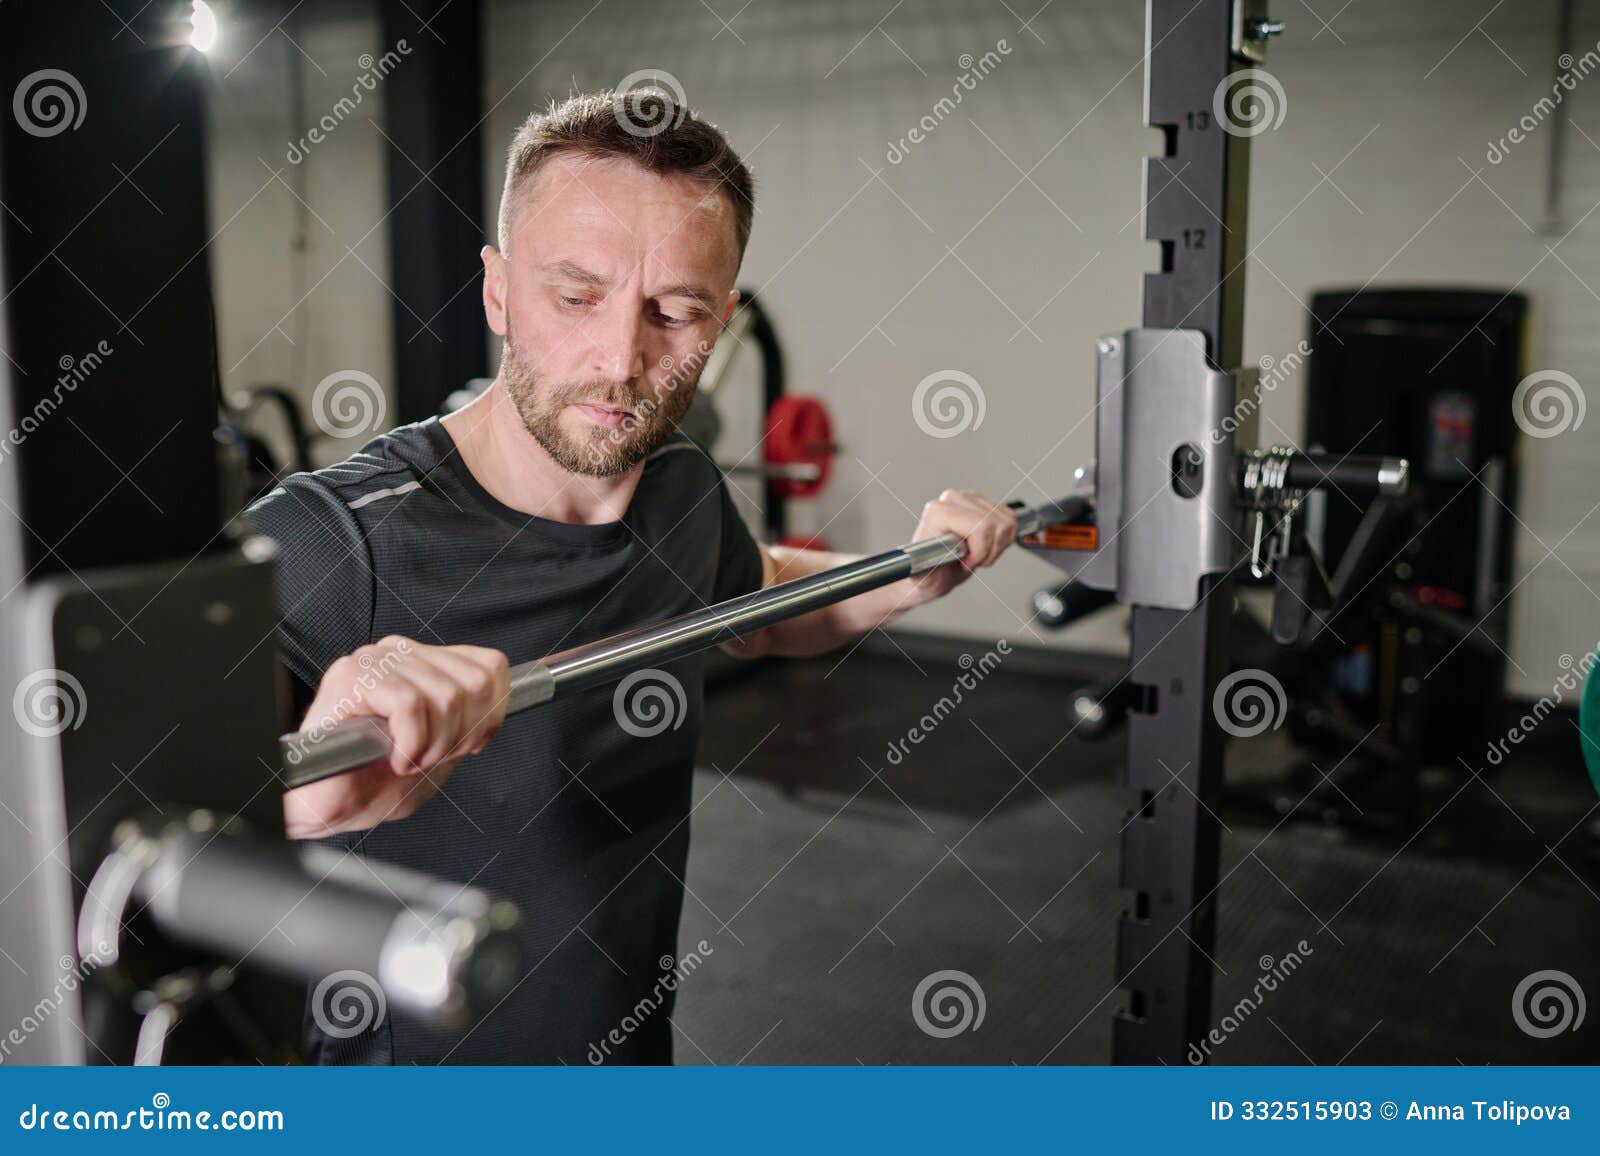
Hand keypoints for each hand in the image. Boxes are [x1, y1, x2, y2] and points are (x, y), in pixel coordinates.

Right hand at [282, 636, 510, 838]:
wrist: (325, 807)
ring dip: (432, 745)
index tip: (466, 745)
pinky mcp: (352, 677)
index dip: (490, 714)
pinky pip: (410, 704)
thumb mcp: (443, 748)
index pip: (490, 666)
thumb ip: (472, 719)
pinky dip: (410, 743)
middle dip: (462, 735)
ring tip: (406, 759)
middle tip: (428, 757)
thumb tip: (500, 701)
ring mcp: (374, 660)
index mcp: (423, 663)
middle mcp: (400, 653)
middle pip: (475, 683)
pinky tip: (392, 756)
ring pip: (446, 695)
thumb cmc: (372, 781)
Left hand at [903, 489, 1019, 603]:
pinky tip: (985, 546)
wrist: (931, 569)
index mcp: (937, 513)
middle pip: (996, 524)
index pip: (981, 526)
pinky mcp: (983, 502)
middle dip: (989, 551)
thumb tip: (924, 572)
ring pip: (1007, 522)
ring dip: (997, 546)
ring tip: (977, 554)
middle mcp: (952, 500)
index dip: (980, 551)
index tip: (965, 563)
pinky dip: (1003, 539)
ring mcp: (969, 498)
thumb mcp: (923, 581)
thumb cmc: (928, 573)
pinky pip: (1010, 519)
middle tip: (972, 561)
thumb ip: (922, 575)